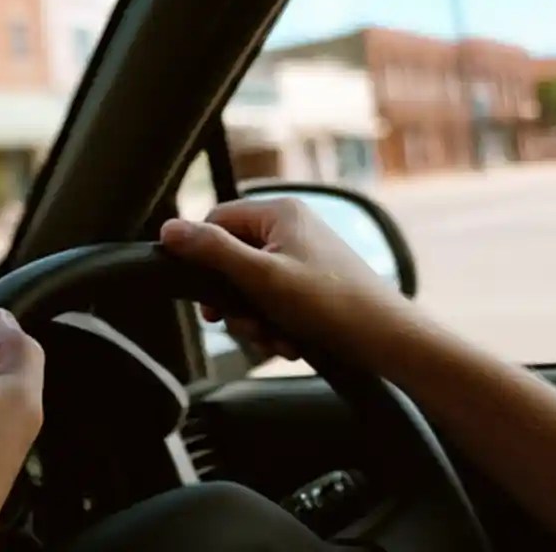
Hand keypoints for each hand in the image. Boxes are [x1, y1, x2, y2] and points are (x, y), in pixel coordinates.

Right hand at [160, 197, 409, 363]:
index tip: (207, 299)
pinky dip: (277, 325)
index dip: (204, 260)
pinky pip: (275, 302)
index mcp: (279, 212)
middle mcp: (291, 228)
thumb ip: (212, 251)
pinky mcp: (313, 285)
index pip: (216, 222)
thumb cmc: (331, 304)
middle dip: (236, 303)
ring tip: (277, 337)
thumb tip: (168, 230)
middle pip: (232, 260)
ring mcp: (303, 257)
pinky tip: (292, 342)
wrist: (387, 340)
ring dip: (257, 320)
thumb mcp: (261, 277)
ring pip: (252, 288)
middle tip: (247, 324)